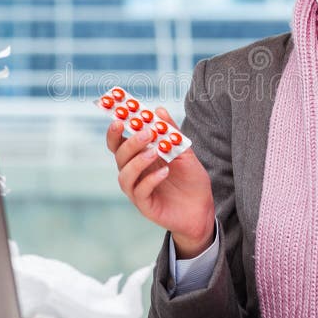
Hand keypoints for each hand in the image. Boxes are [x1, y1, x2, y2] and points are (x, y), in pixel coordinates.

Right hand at [106, 107, 215, 257]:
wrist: (202, 208)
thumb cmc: (190, 179)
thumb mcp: (184, 152)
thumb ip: (171, 132)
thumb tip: (159, 109)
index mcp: (139, 158)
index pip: (119, 143)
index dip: (115, 131)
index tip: (119, 117)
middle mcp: (134, 173)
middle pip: (120, 156)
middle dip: (130, 143)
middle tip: (146, 133)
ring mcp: (137, 190)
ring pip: (125, 175)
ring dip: (137, 161)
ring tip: (155, 152)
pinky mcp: (145, 206)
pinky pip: (140, 192)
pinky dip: (150, 180)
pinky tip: (165, 172)